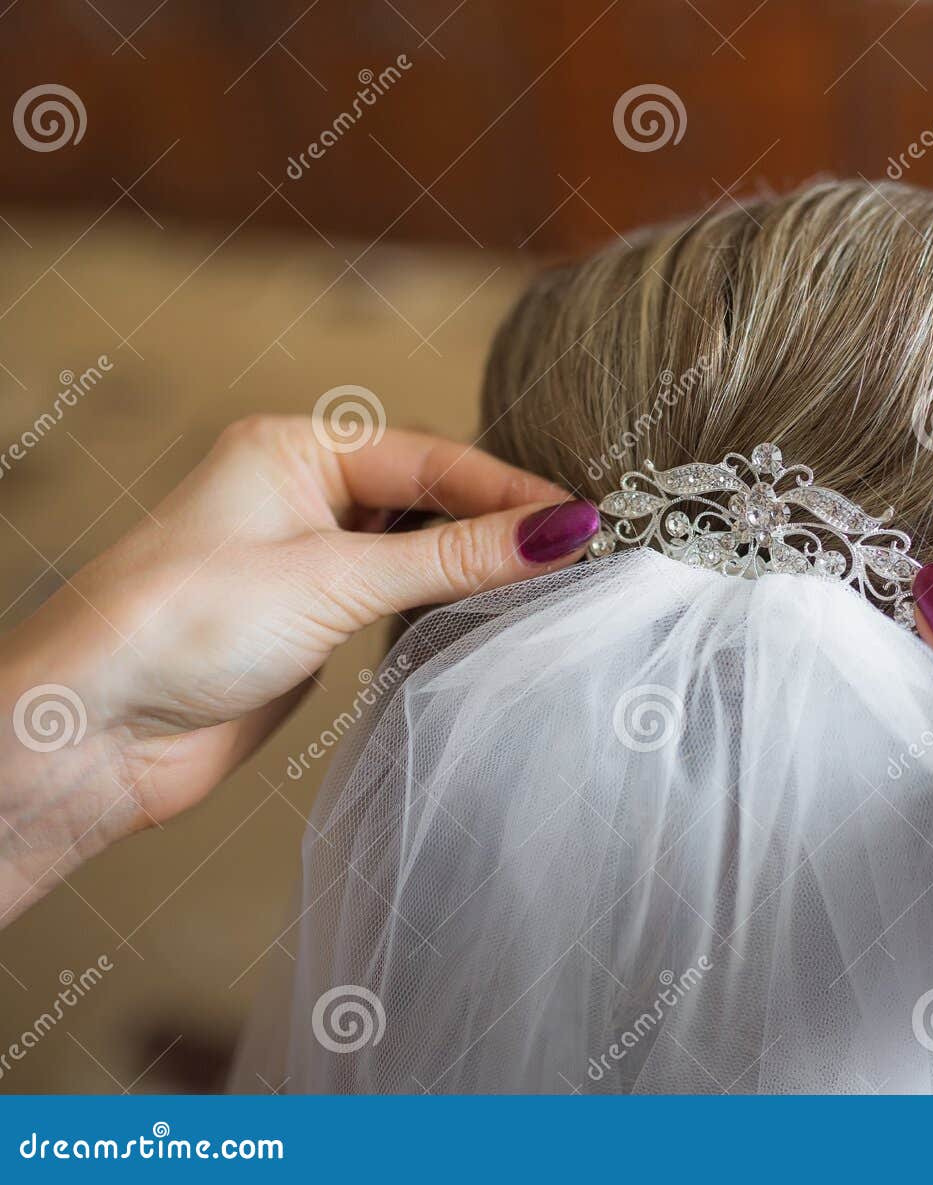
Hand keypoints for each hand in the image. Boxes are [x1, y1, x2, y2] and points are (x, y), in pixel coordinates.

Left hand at [0, 416, 598, 920]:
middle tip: (578, 552)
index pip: (432, 456)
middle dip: (499, 522)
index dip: (509, 489)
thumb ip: (454, 556)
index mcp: (294, 448)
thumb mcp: (333, 578)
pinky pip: (400, 597)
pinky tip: (486, 616)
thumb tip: (561, 530)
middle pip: (432, 495)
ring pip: (420, 547)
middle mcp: (302, 493)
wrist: (90, 734)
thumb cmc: (179, 627)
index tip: (581, 521)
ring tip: (546, 585)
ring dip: (475, 565)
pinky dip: (446, 604)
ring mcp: (308, 559)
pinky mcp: (314, 620)